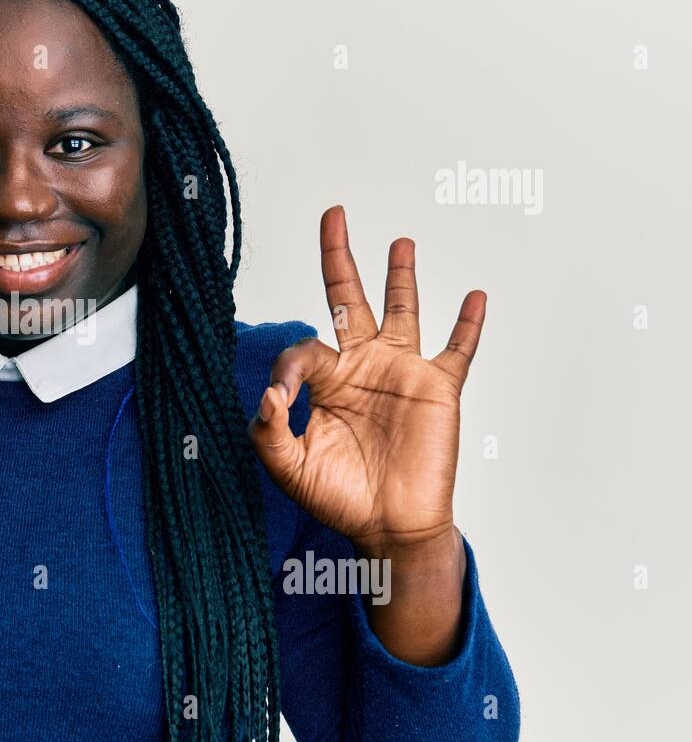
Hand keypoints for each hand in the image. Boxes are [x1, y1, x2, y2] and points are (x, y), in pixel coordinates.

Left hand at [248, 205, 483, 559]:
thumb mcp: (287, 466)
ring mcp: (402, 373)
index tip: (280, 397)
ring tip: (400, 241)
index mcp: (325, 381)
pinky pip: (458, 349)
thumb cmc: (339, 496)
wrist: (388, 525)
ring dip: (400, 275)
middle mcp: (362, 367)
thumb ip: (267, 430)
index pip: (303, 348)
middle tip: (334, 215)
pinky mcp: (438, 388)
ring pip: (402, 310)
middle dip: (338, 257)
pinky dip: (468, 324)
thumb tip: (269, 393)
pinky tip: (475, 296)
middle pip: (347, 299)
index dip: (287, 368)